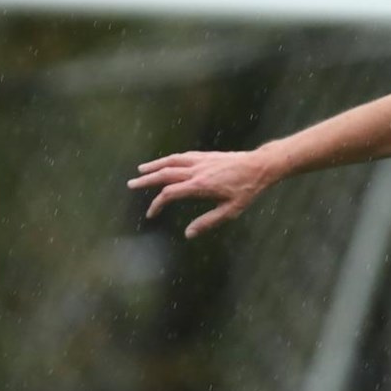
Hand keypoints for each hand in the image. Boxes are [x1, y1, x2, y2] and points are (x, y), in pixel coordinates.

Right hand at [129, 150, 272, 237]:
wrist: (259, 166)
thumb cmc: (247, 190)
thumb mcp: (230, 211)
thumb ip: (208, 222)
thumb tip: (188, 234)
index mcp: (199, 186)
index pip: (169, 194)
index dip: (157, 204)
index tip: (151, 214)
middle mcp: (196, 171)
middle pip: (164, 174)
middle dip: (146, 180)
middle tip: (131, 184)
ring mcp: (200, 161)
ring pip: (171, 161)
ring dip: (155, 165)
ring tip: (141, 169)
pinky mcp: (206, 156)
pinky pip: (182, 156)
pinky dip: (170, 159)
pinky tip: (165, 162)